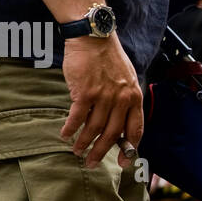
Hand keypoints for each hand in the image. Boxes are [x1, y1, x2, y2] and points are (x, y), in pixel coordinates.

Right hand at [60, 35, 143, 168]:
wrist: (94, 38)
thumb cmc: (109, 58)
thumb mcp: (127, 79)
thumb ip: (125, 100)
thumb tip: (118, 123)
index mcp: (134, 98)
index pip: (135, 129)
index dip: (129, 149)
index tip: (122, 162)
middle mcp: (121, 100)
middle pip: (112, 135)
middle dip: (101, 152)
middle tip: (92, 163)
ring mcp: (104, 97)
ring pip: (94, 129)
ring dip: (84, 143)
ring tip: (77, 152)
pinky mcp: (85, 93)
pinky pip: (77, 118)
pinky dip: (71, 129)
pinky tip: (65, 135)